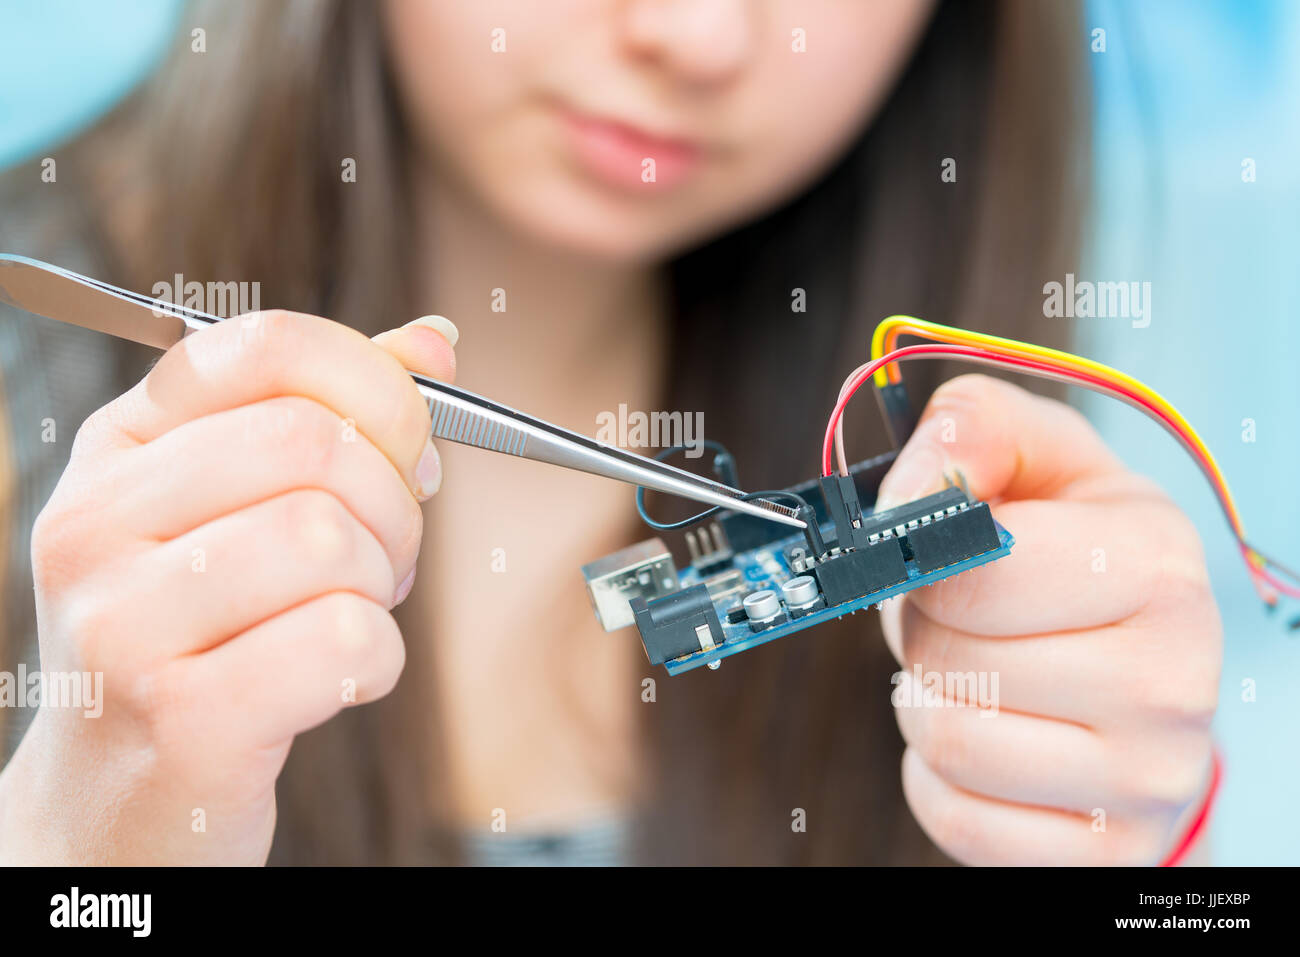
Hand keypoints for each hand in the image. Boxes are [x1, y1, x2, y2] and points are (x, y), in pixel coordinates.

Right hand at [0, 312, 456, 863]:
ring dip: (382, 583)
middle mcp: (98, 524)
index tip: (407, 445)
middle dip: (395, 500)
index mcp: (118, 449)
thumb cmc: (199, 644)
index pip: (268, 346)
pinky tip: (338, 678)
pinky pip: (346, 639)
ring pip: (331, 537)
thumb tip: (434, 343)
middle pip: (315, 441)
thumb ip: (334, 416)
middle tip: (387, 554)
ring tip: (350, 615)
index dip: (377, 386)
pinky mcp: (182, 718)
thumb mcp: (237, 512)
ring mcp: (125, 624)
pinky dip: (378, 659)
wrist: (115, 810)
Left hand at [876, 374, 1220, 864]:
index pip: (978, 572)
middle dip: (924, 631)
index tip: (940, 559)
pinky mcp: (1104, 851)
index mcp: (1156, 568)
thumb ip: (973, 430)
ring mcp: (1144, 781)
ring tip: (971, 674)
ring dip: (925, 700)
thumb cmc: (1080, 555)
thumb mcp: (1043, 459)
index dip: (927, 563)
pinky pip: (953, 816)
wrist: (1148, 672)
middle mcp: (1169, 681)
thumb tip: (907, 494)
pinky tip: (984, 734)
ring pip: (944, 742)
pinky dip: (936, 774)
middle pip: (950, 659)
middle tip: (959, 621)